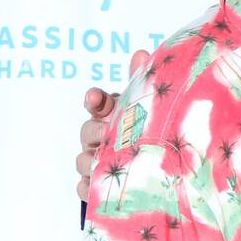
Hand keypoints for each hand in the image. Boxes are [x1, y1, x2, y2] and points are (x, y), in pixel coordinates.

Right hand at [76, 50, 150, 199]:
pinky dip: (86, 187)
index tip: (95, 97)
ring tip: (102, 162)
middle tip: (107, 133)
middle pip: (87, 131)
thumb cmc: (147, 132)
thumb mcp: (149, 108)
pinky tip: (94, 187)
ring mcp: (94, 161)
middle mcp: (100, 137)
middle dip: (94, 131)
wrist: (158, 171)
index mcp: (112, 114)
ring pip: (82, 159)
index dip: (95, 99)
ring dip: (89, 160)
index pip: (98, 103)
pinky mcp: (95, 186)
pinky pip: (82, 187)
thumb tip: (140, 53)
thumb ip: (143, 82)